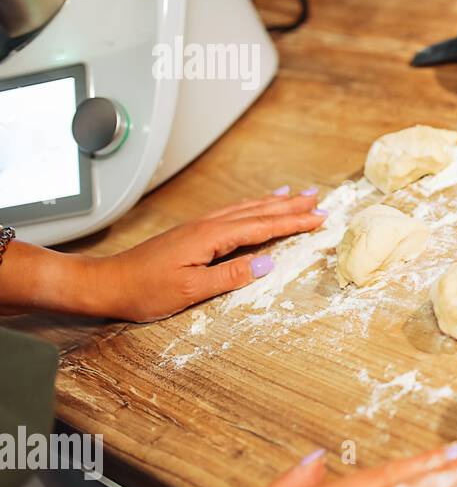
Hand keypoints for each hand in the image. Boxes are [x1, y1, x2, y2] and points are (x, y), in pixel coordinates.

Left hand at [91, 191, 326, 320]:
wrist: (107, 282)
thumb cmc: (145, 289)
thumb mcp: (190, 289)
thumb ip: (230, 275)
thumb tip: (267, 264)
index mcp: (211, 237)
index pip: (262, 227)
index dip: (293, 223)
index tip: (319, 218)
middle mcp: (207, 226)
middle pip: (257, 212)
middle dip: (290, 207)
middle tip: (318, 199)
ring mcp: (199, 227)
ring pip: (245, 209)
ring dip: (273, 203)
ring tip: (295, 196)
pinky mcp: (192, 232)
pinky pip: (232, 213)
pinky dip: (251, 207)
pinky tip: (255, 207)